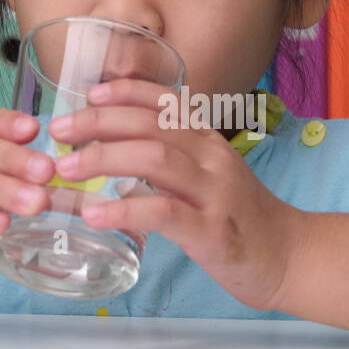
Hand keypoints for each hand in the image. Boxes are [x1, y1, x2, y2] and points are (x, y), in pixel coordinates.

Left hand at [47, 79, 303, 310]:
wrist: (289, 256)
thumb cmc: (239, 218)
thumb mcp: (209, 176)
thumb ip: (171, 159)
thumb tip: (114, 150)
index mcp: (208, 141)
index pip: (165, 100)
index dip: (124, 91)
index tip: (87, 93)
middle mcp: (212, 158)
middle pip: (151, 124)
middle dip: (99, 121)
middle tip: (59, 131)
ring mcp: (214, 193)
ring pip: (155, 159)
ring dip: (104, 157)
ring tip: (67, 167)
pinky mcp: (212, 232)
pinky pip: (163, 213)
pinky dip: (124, 209)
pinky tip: (94, 214)